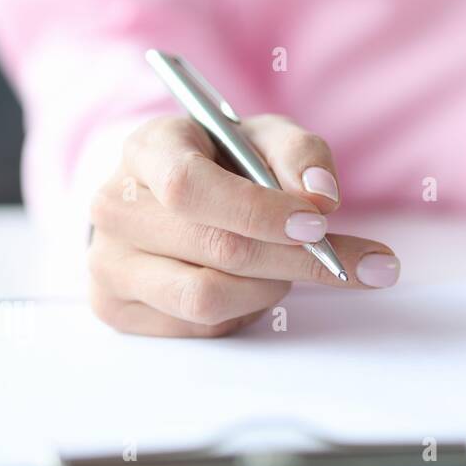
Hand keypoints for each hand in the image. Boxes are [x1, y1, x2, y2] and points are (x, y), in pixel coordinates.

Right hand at [88, 115, 399, 336]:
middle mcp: (115, 207)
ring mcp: (109, 263)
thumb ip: (300, 154)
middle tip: (356, 264)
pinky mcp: (117, 308)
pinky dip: (246, 309)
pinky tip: (254, 283)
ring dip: (270, 287)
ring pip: (208, 298)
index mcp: (147, 150)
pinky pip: (201, 327)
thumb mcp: (265, 138)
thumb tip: (321, 197)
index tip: (317, 224)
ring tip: (288, 265)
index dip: (258, 211)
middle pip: (215, 249)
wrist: (168, 195)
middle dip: (296, 259)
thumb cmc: (223, 163)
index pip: (189, 187)